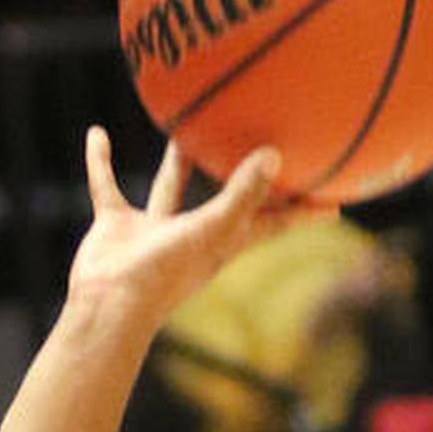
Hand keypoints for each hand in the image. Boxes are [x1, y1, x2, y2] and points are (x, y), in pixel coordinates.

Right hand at [68, 130, 328, 323]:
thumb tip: (275, 154)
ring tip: (183, 130)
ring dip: (176, 162)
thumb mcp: (213, 228)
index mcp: (225, 242)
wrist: (112, 302)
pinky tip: (97, 133)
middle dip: (245, 182)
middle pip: (228, 202)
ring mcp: (154, 231)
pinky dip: (100, 162)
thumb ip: (243, 193)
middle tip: (263, 147)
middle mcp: (194, 235)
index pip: (274, 224)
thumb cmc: (168, 273)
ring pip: (170, 187)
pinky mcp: (117, 226)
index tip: (335, 203)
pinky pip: (107, 185)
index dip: (303, 213)